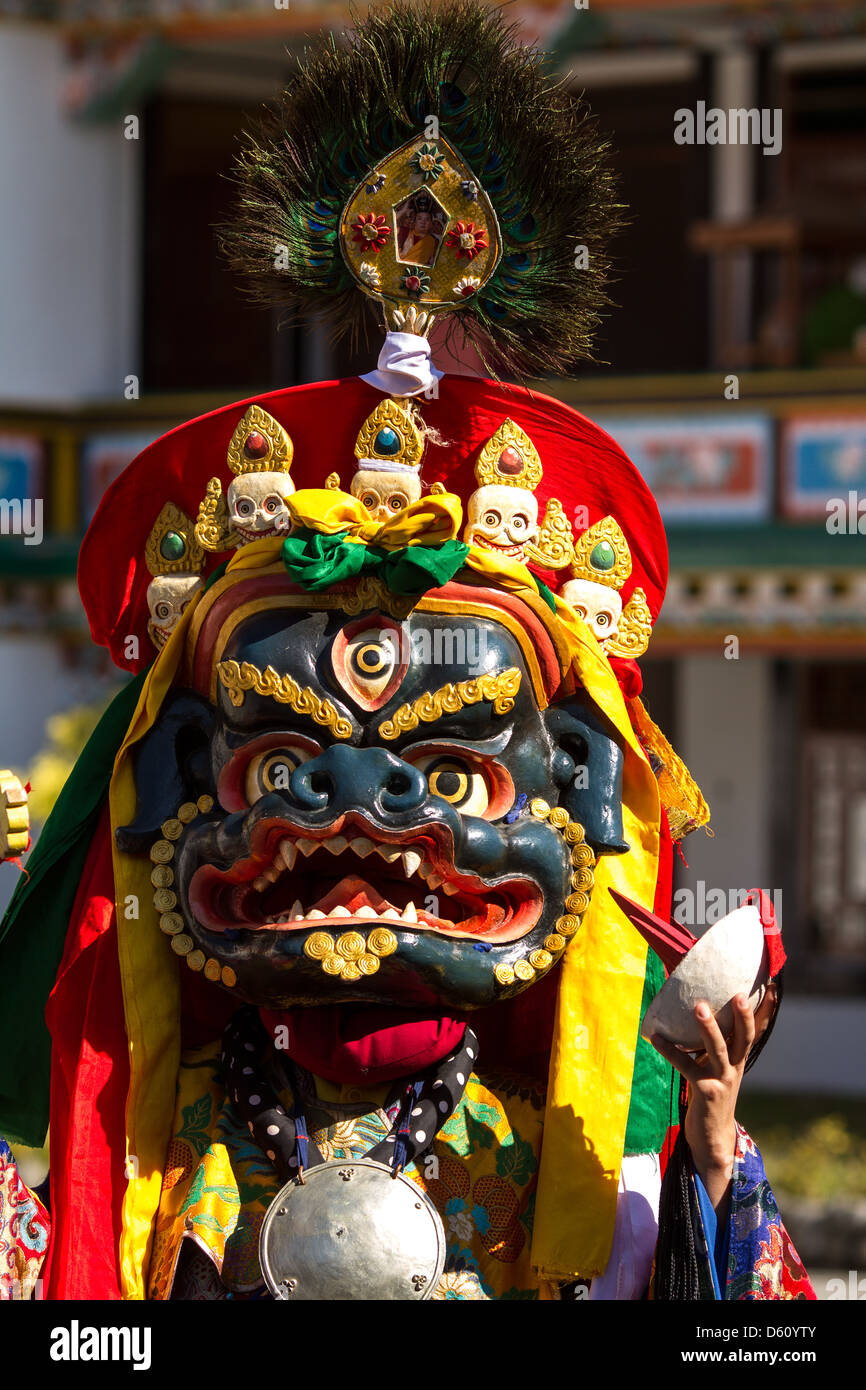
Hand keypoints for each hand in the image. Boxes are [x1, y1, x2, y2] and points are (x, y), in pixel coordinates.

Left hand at [650, 983, 776, 1209]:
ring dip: (708, 1028)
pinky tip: (656, 1037)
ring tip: (699, 1007)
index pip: (756, 1032)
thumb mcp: (719, 1067)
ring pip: (718, 1050)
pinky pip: (686, 1067)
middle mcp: (736, 1068)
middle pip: (744, 1038)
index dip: (765, 1011)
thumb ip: (716, 1044)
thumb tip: (702, 1012)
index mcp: (740, 1060)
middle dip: (744, 1016)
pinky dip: (670, 1051)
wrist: (712, 1136)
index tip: (772, 987)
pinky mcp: (705, 1092)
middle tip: (738, 994)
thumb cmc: (711, 1093)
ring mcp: (722, 1080)